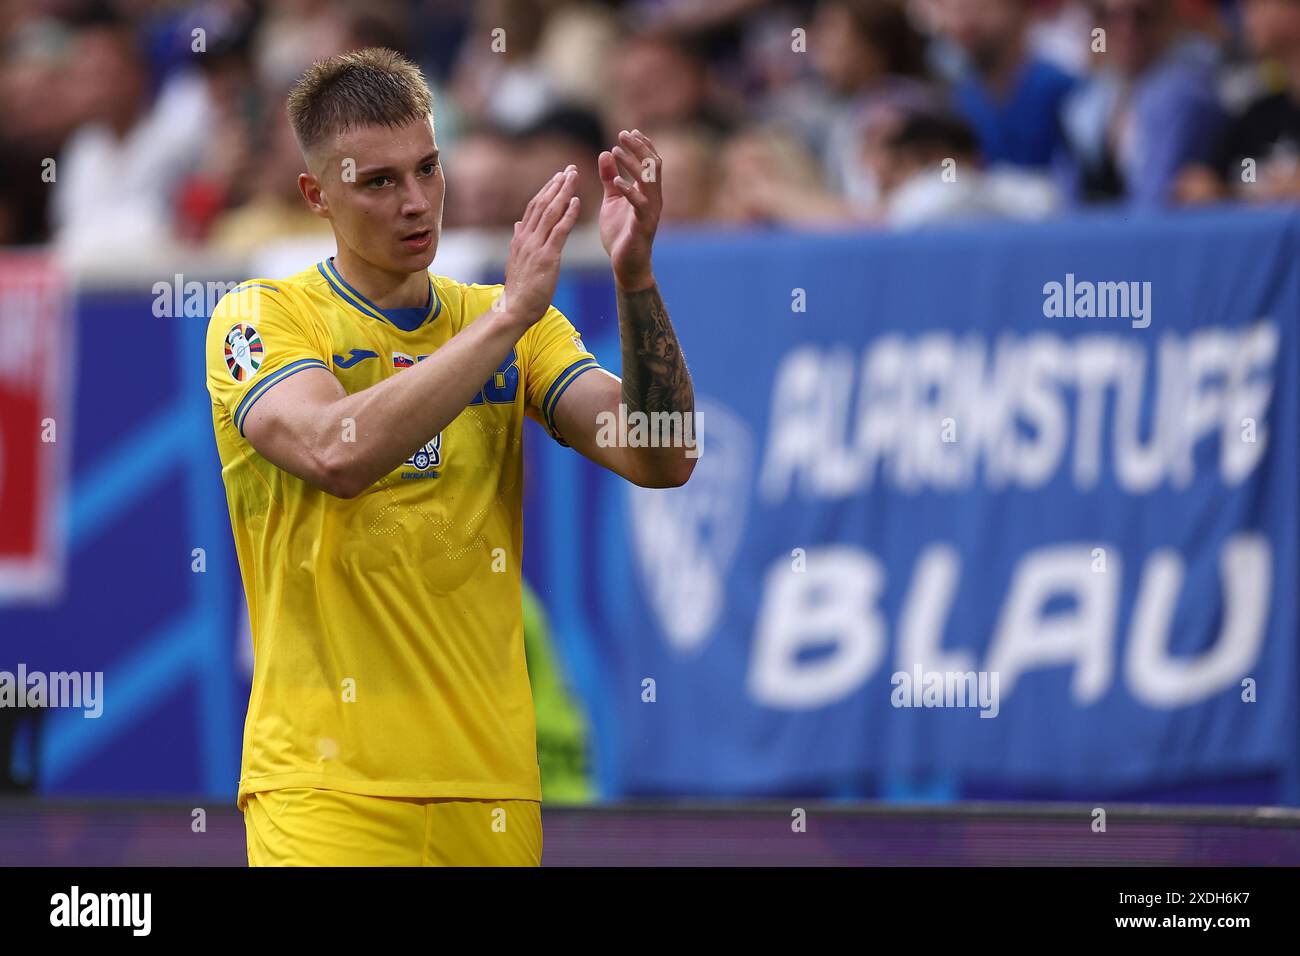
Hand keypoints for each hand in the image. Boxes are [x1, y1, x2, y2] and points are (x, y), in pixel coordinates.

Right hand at [502, 166, 580, 328]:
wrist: (514, 308)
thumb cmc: (519, 289)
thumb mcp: (516, 261)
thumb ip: (518, 241)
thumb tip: (518, 225)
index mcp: (521, 238)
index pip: (534, 208)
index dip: (546, 191)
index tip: (557, 177)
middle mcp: (527, 238)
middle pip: (542, 204)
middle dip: (557, 185)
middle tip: (569, 170)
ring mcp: (536, 247)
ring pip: (550, 213)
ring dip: (563, 192)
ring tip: (574, 177)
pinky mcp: (546, 258)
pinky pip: (559, 231)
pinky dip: (567, 215)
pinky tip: (576, 202)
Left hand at [599, 129, 661, 290]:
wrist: (626, 265)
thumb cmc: (620, 233)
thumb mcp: (612, 200)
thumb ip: (610, 178)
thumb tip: (605, 154)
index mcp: (647, 191)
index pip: (650, 162)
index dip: (641, 145)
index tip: (628, 131)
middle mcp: (653, 199)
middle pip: (652, 166)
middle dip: (639, 148)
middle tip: (623, 134)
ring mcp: (651, 212)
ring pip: (648, 181)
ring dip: (633, 164)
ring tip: (616, 150)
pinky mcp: (644, 226)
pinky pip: (639, 205)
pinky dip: (628, 191)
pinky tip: (616, 181)